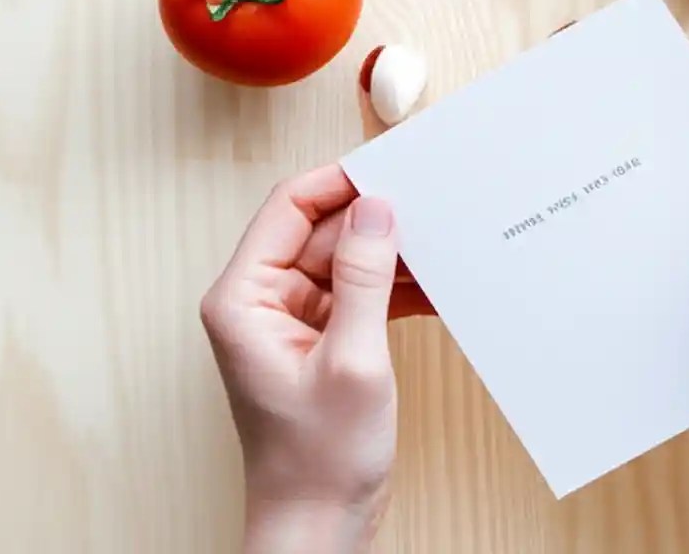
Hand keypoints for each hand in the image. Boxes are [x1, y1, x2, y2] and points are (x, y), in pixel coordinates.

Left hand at [199, 164, 423, 553]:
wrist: (318, 525)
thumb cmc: (318, 459)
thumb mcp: (353, 359)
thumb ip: (364, 279)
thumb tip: (376, 210)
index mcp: (245, 299)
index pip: (289, 208)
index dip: (340, 183)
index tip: (391, 170)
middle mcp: (262, 302)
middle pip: (322, 232)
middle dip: (377, 223)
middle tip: (433, 210)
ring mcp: (293, 322)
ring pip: (347, 262)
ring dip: (393, 260)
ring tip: (444, 253)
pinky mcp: (322, 341)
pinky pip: (359, 295)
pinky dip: (395, 292)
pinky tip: (436, 292)